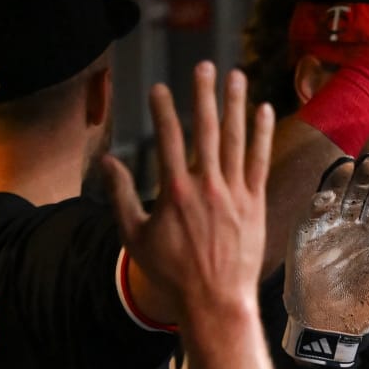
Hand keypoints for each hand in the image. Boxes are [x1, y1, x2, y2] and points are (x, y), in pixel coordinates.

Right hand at [104, 63, 273, 322]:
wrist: (215, 302)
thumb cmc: (172, 273)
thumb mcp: (135, 236)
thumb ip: (120, 195)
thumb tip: (106, 162)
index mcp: (175, 192)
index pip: (168, 138)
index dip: (163, 110)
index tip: (159, 88)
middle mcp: (207, 187)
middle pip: (205, 130)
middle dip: (203, 95)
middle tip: (204, 66)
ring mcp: (234, 194)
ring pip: (235, 140)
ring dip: (235, 105)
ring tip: (236, 76)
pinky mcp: (255, 204)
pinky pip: (259, 161)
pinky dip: (261, 134)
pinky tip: (263, 110)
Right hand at [284, 156, 368, 333]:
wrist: (330, 331)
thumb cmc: (360, 309)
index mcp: (367, 234)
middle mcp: (345, 228)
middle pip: (356, 194)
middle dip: (364, 176)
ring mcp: (323, 232)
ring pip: (332, 199)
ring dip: (339, 182)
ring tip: (349, 164)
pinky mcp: (302, 242)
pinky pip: (308, 219)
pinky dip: (316, 206)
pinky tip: (327, 197)